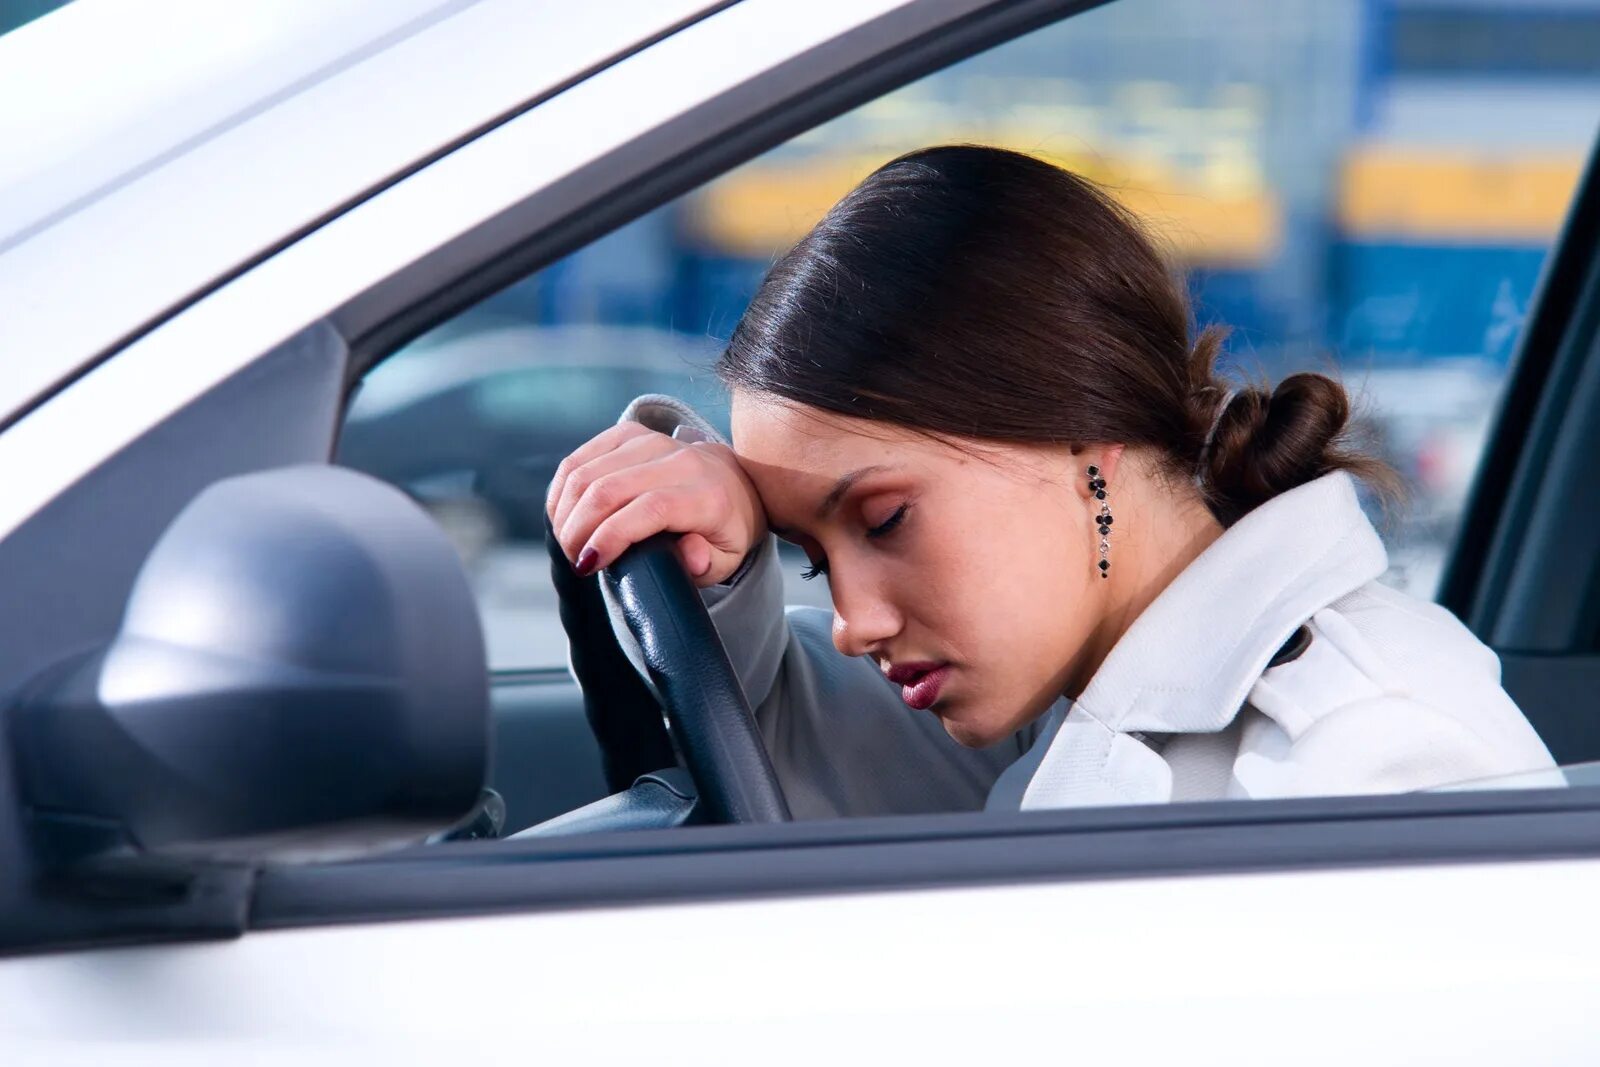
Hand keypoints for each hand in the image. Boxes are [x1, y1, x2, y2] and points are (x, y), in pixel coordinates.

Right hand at [546, 422, 766, 586]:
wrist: (732, 483)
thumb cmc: (723, 529)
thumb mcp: (727, 558)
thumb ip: (708, 562)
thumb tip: (690, 556)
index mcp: (707, 495)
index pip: (650, 508)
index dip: (611, 536)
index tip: (588, 564)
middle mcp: (680, 461)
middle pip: (609, 489)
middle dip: (578, 530)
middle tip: (574, 560)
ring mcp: (651, 441)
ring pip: (587, 472)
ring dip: (565, 512)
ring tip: (568, 542)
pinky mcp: (628, 434)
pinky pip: (580, 458)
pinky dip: (562, 489)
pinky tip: (563, 515)